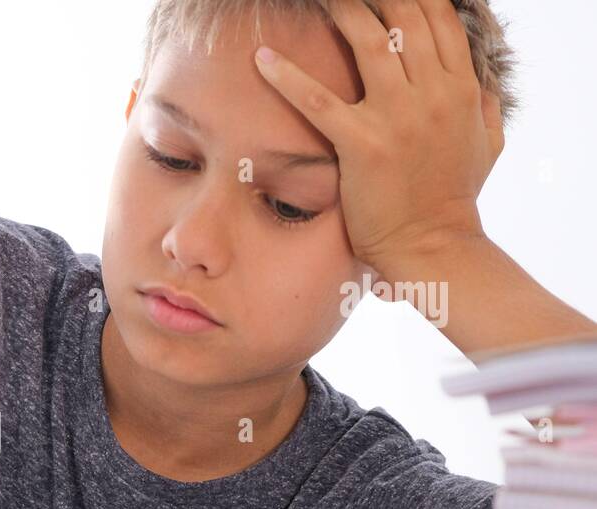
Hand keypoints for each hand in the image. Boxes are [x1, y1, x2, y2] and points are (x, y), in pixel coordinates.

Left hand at [253, 0, 503, 273]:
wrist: (434, 246)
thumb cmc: (454, 200)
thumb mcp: (485, 145)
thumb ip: (483, 107)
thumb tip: (482, 83)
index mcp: (462, 89)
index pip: (439, 18)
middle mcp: (435, 93)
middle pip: (405, 17)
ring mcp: (399, 116)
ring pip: (369, 40)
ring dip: (342, 9)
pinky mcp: (362, 143)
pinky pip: (317, 100)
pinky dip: (287, 76)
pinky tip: (262, 58)